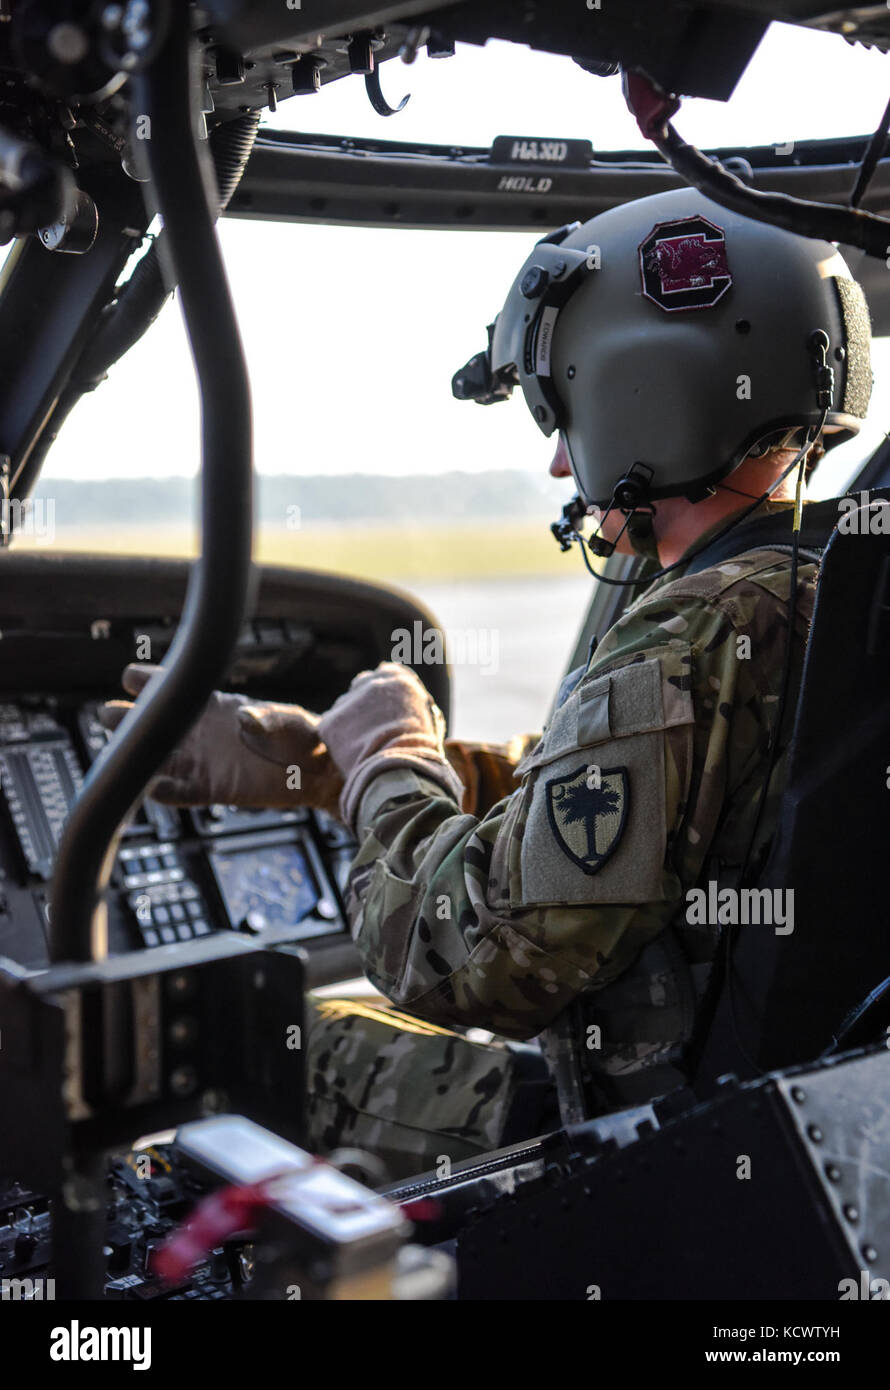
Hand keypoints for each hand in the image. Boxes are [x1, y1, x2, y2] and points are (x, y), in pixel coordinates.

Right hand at [99, 664, 343, 816]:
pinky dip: (166, 792)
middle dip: (129, 719)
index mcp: (215, 706)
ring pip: (159, 758)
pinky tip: (151, 790)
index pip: (176, 690)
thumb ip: (268, 718)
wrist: (316, 771)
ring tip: (118, 757)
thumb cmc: (304, 735)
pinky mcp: (212, 789)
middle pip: (155, 724)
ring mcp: (203, 761)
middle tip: (110, 716)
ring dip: (138, 758)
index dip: (150, 682)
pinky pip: (181, 791)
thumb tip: (246, 718)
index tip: (130, 677)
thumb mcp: (289, 720)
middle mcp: (201, 732)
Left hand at [318, 661, 463, 827]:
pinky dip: (337, 740)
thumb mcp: (427, 720)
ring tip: (363, 745)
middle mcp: (373, 683)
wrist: (399, 771)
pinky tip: (351, 754)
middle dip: (365, 701)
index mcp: (399, 680)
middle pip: (361, 684)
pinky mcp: (331, 721)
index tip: (385, 704)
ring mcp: (349, 701)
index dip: (385, 690)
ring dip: (350, 720)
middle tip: (371, 726)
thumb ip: (414, 704)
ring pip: (345, 706)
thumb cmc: (421, 751)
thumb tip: (412, 701)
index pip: (386, 672)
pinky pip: (330, 727)